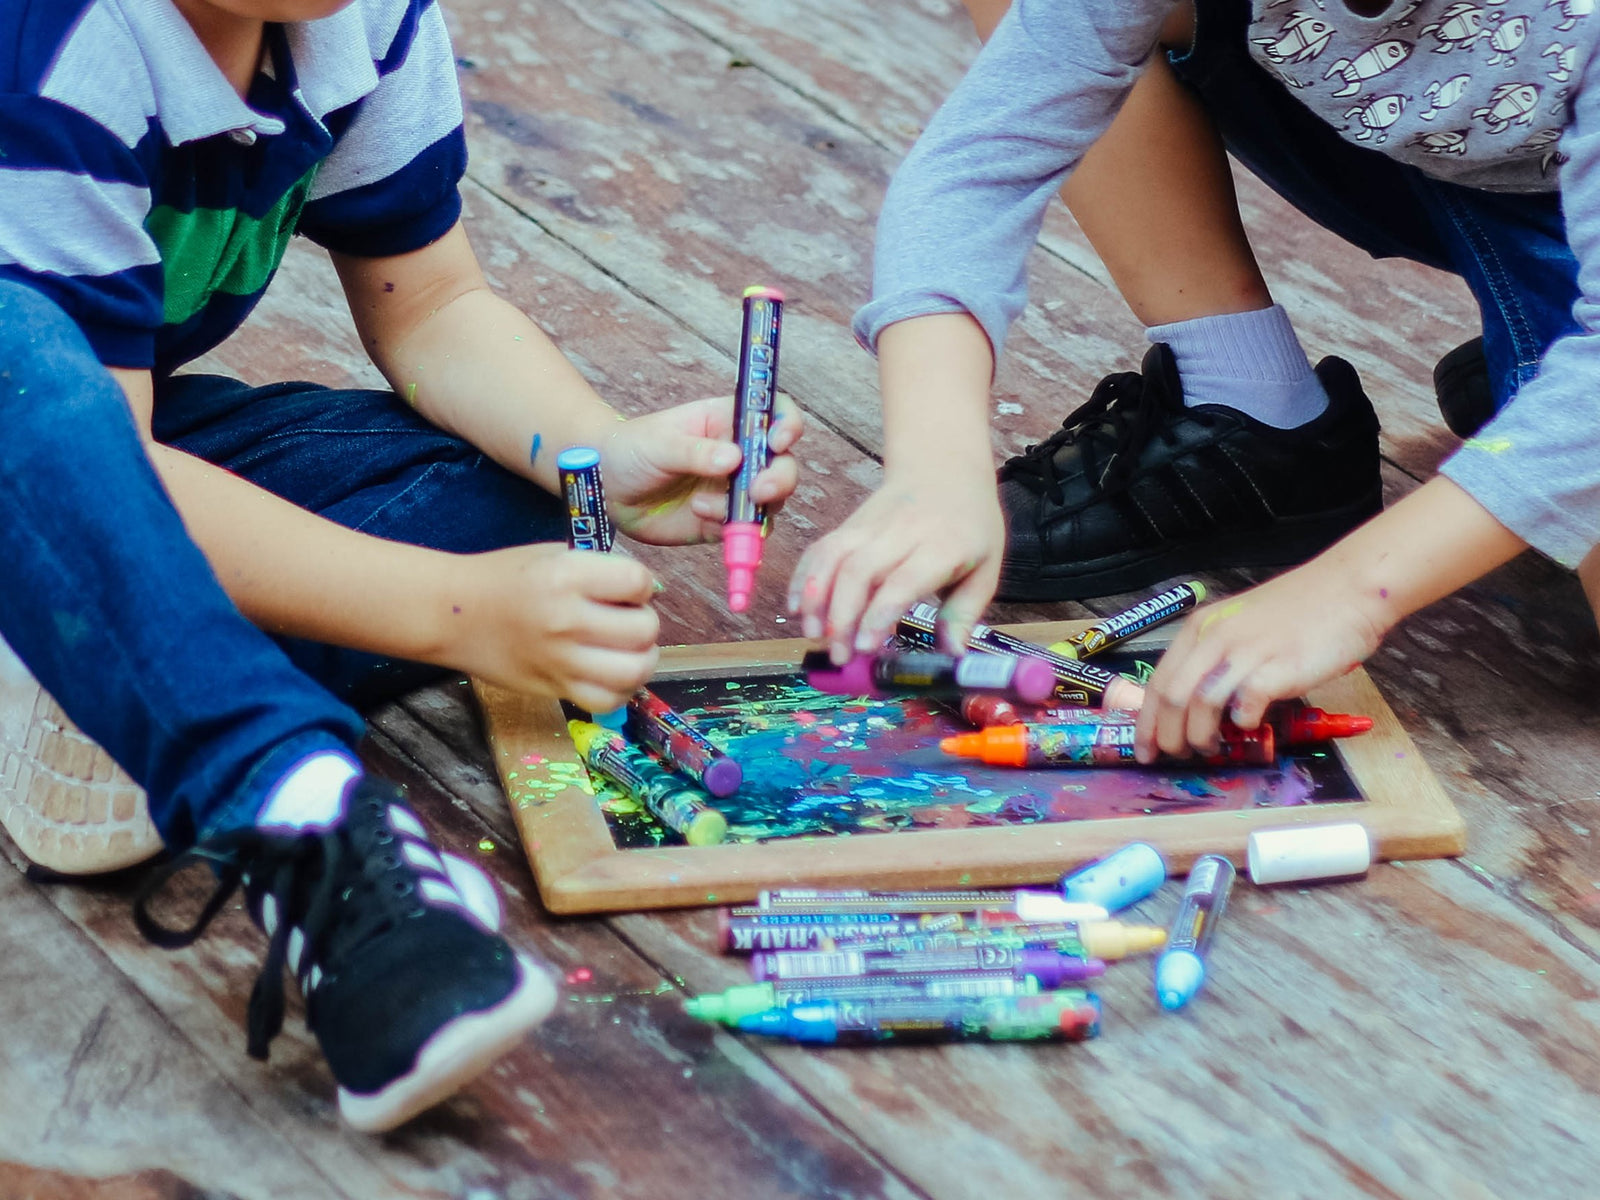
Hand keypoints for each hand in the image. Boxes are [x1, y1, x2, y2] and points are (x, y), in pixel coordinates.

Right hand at [444, 544, 660, 711]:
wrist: (451, 614)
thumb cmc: (505, 578)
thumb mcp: (554, 555)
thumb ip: (601, 571)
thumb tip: (649, 591)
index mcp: (567, 576)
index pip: (638, 582)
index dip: (640, 584)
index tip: (626, 588)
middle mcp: (566, 619)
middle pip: (643, 630)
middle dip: (644, 622)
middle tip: (627, 619)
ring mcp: (561, 660)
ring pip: (634, 671)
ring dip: (642, 659)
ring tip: (629, 650)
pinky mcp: (554, 689)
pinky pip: (608, 701)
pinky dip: (621, 690)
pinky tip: (613, 674)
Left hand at [602, 395, 803, 544]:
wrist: (604, 488)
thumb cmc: (631, 449)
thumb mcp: (658, 442)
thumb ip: (695, 451)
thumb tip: (735, 458)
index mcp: (728, 421)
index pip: (773, 414)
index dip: (786, 424)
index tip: (778, 441)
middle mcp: (740, 456)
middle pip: (783, 465)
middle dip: (779, 479)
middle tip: (758, 491)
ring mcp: (733, 491)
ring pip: (770, 502)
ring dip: (752, 508)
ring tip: (705, 506)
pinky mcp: (722, 522)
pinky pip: (744, 530)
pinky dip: (731, 528)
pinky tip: (698, 514)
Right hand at [788, 458, 1004, 662]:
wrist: (944, 468)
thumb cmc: (969, 525)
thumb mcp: (986, 568)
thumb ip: (964, 614)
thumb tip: (950, 657)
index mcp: (943, 546)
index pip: (903, 581)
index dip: (879, 614)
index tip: (866, 648)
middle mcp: (902, 533)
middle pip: (859, 571)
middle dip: (842, 617)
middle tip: (840, 656)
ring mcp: (870, 525)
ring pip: (833, 557)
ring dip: (816, 597)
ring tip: (813, 635)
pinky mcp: (849, 524)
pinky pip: (820, 548)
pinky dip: (803, 576)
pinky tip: (797, 607)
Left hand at [1134, 558, 1395, 761]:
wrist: (1349, 588)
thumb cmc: (1298, 611)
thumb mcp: (1240, 626)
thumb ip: (1216, 657)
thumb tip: (1195, 706)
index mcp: (1200, 627)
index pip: (1158, 682)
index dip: (1146, 722)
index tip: (1144, 751)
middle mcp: (1216, 637)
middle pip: (1172, 697)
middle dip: (1167, 736)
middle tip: (1177, 756)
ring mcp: (1246, 651)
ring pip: (1200, 703)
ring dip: (1199, 736)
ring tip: (1209, 749)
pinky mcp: (1279, 666)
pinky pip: (1246, 702)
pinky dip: (1242, 722)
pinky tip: (1249, 727)